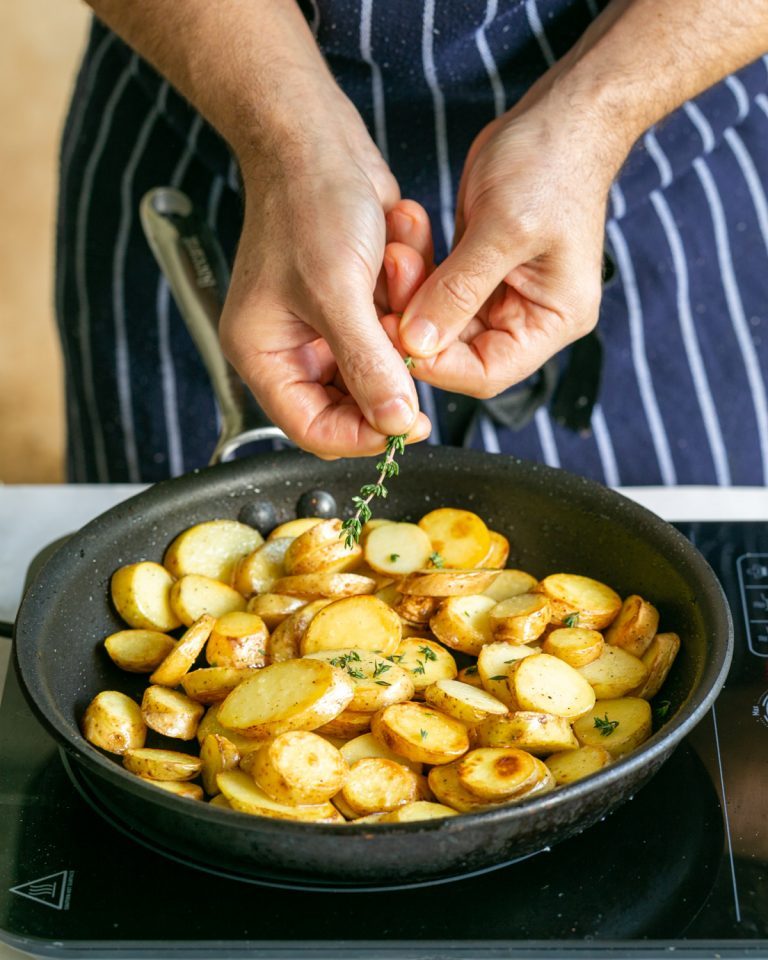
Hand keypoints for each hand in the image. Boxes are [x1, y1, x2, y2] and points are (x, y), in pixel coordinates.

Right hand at [219, 96, 431, 457]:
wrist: (316, 139)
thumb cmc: (307, 203)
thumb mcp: (337, 292)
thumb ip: (367, 365)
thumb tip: (394, 422)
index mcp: (265, 356)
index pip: (313, 429)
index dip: (361, 436)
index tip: (408, 424)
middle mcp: (292, 350)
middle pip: (349, 405)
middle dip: (387, 373)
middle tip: (413, 349)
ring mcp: (324, 329)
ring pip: (378, 367)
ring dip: (399, 329)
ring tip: (396, 275)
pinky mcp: (354, 307)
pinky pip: (390, 330)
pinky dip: (404, 302)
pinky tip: (397, 255)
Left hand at [396, 90, 622, 398]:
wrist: (560, 115)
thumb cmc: (549, 164)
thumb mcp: (503, 229)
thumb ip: (458, 291)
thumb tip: (415, 345)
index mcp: (551, 321)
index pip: (487, 372)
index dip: (438, 365)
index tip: (394, 339)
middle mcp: (528, 318)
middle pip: (457, 352)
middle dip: (417, 324)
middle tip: (385, 290)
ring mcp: (501, 296)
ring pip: (439, 322)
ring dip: (411, 294)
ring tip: (395, 253)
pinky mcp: (476, 272)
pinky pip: (435, 290)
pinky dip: (416, 272)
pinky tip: (402, 243)